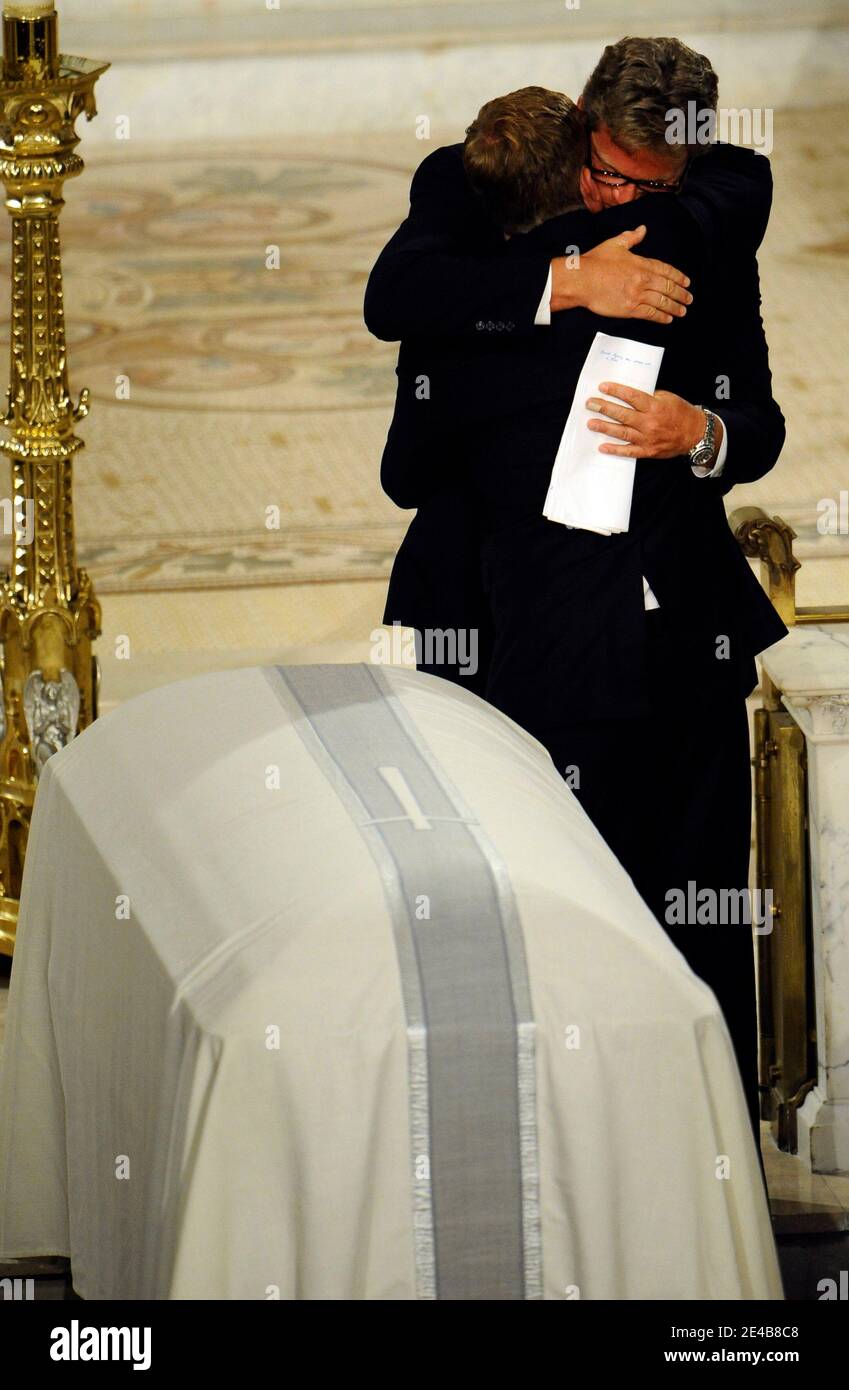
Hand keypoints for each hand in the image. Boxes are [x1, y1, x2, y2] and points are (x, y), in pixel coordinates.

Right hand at [550, 226, 691, 323]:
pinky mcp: (630, 309)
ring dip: (674, 307)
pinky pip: (650, 314)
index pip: (667, 270)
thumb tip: (642, 229)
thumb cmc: (595, 262)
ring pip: (662, 302)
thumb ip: (631, 237)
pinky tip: (668, 319)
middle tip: (689, 299)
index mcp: (641, 263)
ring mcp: (637, 295)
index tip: (687, 282)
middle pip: (668, 288)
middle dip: (681, 294)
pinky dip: (661, 317)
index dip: (679, 277)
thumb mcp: (615, 244)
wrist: (582, 280)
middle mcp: (643, 279)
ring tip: (682, 311)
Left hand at [585, 384, 715, 459]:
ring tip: (591, 423)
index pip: (632, 397)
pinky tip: (602, 447)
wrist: (695, 434)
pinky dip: (615, 450)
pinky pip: (628, 451)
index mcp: (654, 407)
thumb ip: (649, 397)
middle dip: (604, 408)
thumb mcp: (667, 398)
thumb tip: (629, 395)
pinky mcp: (647, 451)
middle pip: (622, 414)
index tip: (603, 387)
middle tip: (590, 404)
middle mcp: (649, 423)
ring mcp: (647, 438)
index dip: (616, 391)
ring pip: (622, 432)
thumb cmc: (681, 414)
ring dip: (604, 427)